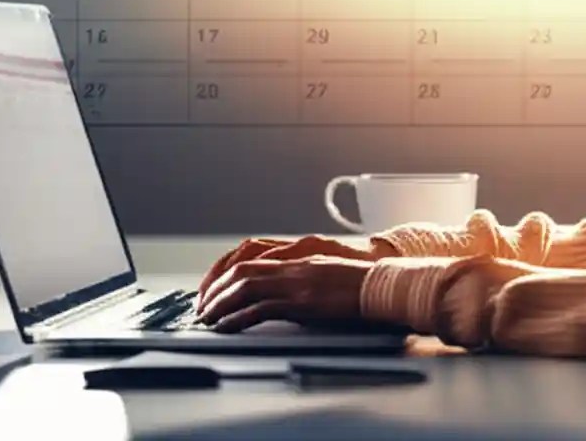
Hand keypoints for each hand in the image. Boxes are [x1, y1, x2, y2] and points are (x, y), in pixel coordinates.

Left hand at [195, 255, 372, 332]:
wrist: (382, 285)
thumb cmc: (359, 284)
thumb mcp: (322, 276)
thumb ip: (298, 282)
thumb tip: (277, 299)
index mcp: (295, 258)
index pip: (247, 261)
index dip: (224, 275)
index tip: (211, 292)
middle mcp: (291, 266)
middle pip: (240, 271)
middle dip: (215, 289)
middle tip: (202, 308)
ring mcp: (296, 282)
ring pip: (245, 287)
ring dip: (221, 303)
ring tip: (208, 318)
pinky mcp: (302, 301)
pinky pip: (260, 308)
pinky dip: (238, 317)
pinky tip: (227, 327)